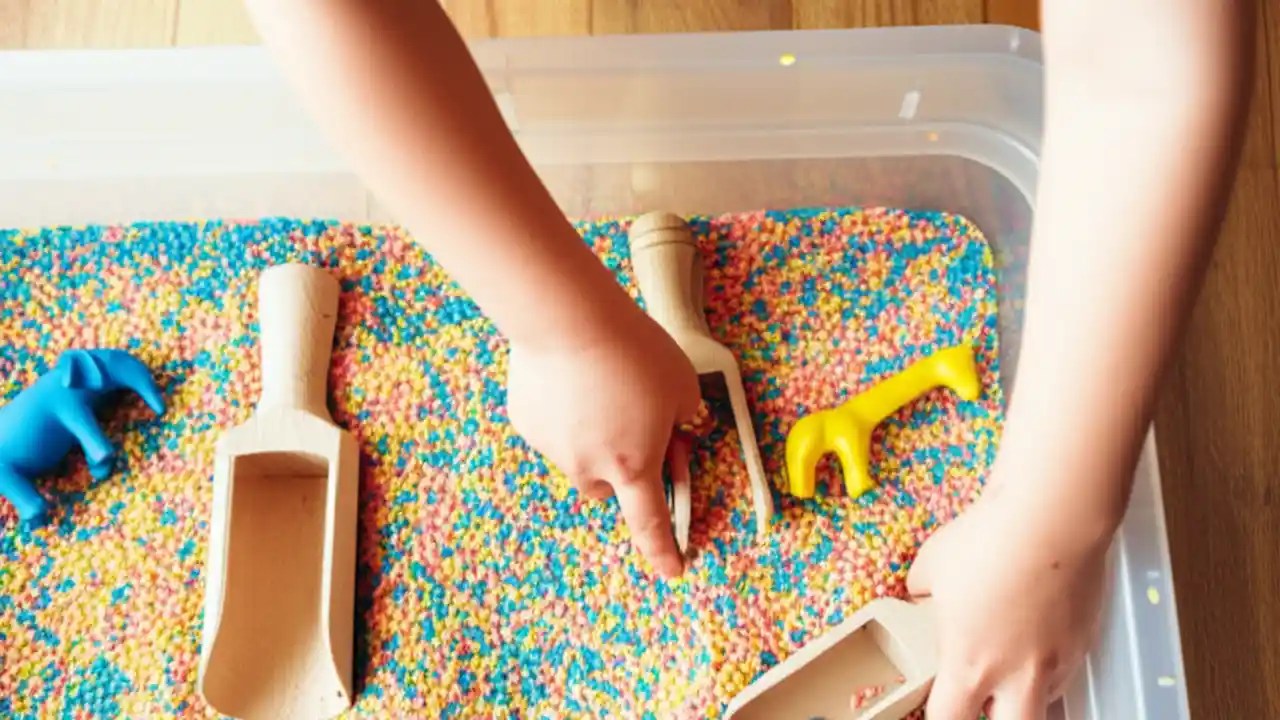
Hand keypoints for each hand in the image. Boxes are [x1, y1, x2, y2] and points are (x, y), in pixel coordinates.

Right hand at [505, 310, 701, 577]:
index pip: (650, 524)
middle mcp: (588, 467)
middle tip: (632, 425)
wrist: (569, 319)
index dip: (663, 550)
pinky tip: (570, 374)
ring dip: (590, 435)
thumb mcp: (682, 387)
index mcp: (632, 467)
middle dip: (620, 469)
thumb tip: (669, 429)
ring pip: (576, 454)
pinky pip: (551, 425)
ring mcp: (551, 447)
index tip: (673, 571)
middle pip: (607, 487)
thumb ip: (681, 420)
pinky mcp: (526, 421)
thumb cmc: (634, 351)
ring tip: (598, 383)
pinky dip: (563, 410)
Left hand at [907, 465, 1111, 718]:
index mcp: (969, 664)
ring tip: (1008, 669)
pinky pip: (1063, 674)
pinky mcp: (1083, 644)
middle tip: (980, 702)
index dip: (939, 718)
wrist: (1051, 518)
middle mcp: (1016, 676)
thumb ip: (921, 596)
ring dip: (1022, 697)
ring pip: (1040, 706)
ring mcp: (1055, 663)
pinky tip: (1035, 639)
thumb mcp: (929, 568)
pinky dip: (1047, 666)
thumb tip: (919, 599)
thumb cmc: (986, 540)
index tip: (938, 706)